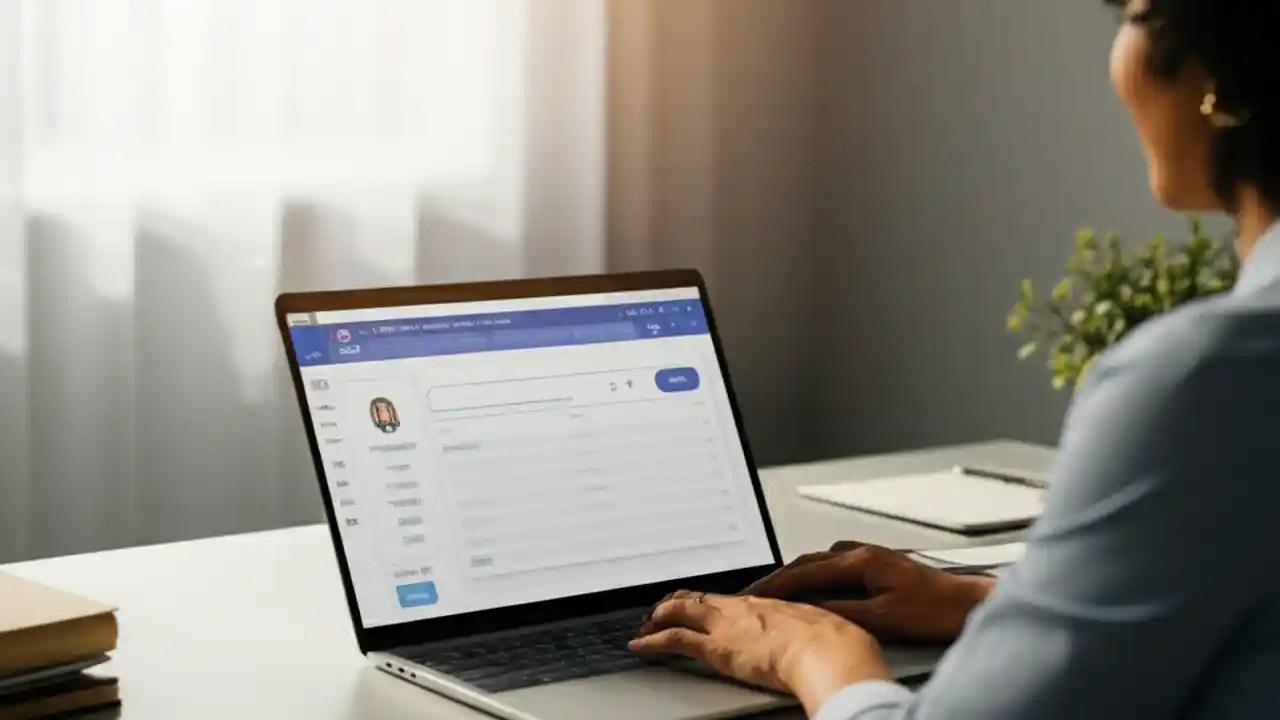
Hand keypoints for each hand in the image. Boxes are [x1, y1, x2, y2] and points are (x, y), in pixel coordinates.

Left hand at [629, 590, 890, 716]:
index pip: (729, 599)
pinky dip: (653, 642)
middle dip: (677, 604)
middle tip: (661, 612)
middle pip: (700, 598)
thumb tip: (822, 639)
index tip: (701, 605)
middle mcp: (743, 607)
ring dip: (659, 618)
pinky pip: (674, 639)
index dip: (709, 602)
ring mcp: (727, 624)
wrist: (830, 651)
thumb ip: (812, 632)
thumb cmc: (837, 644)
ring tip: (646, 626)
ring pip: (681, 611)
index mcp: (770, 603)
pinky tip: (641, 646)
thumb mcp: (826, 629)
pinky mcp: (716, 647)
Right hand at [743, 542, 993, 642]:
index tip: (754, 595)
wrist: (966, 603)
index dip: (776, 585)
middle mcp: (862, 552)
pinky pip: (835, 565)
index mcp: (859, 560)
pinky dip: (817, 575)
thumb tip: (811, 610)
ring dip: (798, 575)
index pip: (805, 572)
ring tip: (778, 591)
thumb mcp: (882, 617)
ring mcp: (870, 556)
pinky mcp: (878, 565)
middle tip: (756, 593)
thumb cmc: (933, 609)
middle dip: (780, 577)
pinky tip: (817, 587)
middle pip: (809, 562)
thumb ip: (843, 611)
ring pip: (821, 562)